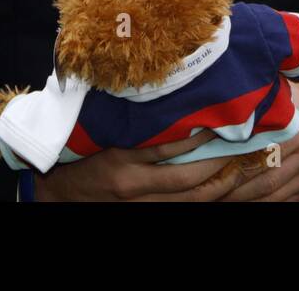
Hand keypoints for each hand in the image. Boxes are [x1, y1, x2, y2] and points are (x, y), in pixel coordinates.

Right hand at [33, 129, 236, 201]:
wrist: (53, 191)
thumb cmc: (80, 148)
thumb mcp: (103, 127)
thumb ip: (133, 113)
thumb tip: (169, 87)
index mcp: (120, 155)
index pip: (168, 147)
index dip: (201, 137)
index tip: (223, 120)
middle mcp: (132, 182)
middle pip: (188, 178)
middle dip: (221, 164)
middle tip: (246, 145)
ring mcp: (138, 202)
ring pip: (191, 198)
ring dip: (220, 183)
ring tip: (242, 165)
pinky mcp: (142, 211)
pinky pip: (181, 205)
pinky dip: (204, 195)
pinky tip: (222, 183)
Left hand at [217, 80, 298, 201]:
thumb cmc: (296, 101)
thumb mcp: (280, 95)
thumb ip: (255, 104)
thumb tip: (217, 110)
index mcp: (296, 129)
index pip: (258, 155)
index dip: (230, 166)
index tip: (207, 171)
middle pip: (262, 180)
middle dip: (232, 189)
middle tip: (206, 191)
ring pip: (271, 195)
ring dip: (242, 200)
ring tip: (218, 198)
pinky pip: (282, 202)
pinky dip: (259, 204)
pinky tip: (240, 200)